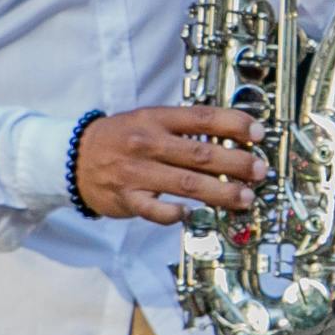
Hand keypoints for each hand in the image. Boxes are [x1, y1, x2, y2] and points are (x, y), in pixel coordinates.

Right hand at [73, 104, 263, 225]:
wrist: (74, 157)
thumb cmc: (122, 138)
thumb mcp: (149, 120)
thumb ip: (184, 128)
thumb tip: (231, 135)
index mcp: (156, 119)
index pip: (202, 118)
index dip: (234, 125)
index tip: (259, 133)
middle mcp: (148, 143)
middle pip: (200, 154)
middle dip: (236, 163)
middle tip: (260, 171)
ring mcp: (137, 172)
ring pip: (186, 184)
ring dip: (221, 192)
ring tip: (245, 198)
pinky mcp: (127, 198)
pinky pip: (154, 209)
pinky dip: (174, 214)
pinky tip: (192, 215)